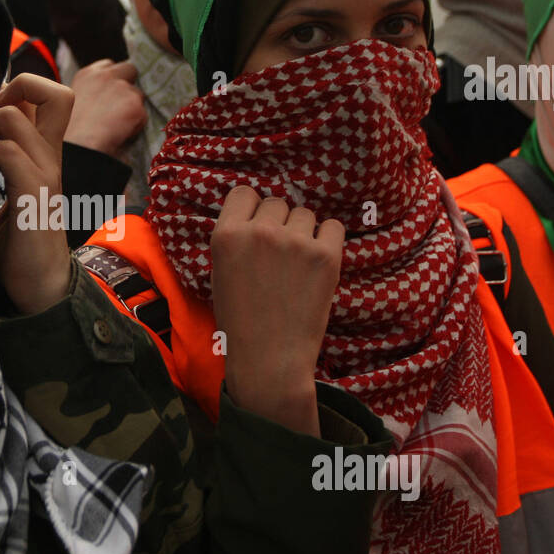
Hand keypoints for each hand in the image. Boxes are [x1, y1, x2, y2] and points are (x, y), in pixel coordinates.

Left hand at [0, 73, 75, 314]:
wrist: (42, 288)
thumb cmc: (18, 253)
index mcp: (44, 156)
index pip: (46, 100)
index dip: (19, 91)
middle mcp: (50, 157)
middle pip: (57, 94)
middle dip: (21, 85)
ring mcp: (45, 172)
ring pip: (17, 117)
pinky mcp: (34, 192)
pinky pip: (7, 153)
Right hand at [65, 60, 145, 161]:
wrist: (78, 148)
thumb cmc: (70, 133)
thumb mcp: (73, 103)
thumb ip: (91, 93)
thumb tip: (104, 98)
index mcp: (87, 75)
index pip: (109, 65)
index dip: (113, 79)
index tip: (111, 92)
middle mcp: (105, 76)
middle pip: (130, 69)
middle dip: (129, 84)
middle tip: (122, 106)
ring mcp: (122, 88)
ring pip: (138, 95)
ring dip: (133, 108)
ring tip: (118, 127)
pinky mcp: (135, 105)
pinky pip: (143, 116)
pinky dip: (136, 125)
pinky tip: (122, 134)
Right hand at [210, 188, 343, 436]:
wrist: (269, 360)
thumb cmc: (241, 322)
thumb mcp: (221, 273)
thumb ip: (237, 240)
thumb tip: (259, 216)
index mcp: (226, 235)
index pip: (245, 193)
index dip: (253, 209)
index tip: (258, 227)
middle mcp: (260, 232)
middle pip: (278, 202)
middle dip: (280, 223)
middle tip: (280, 255)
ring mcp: (295, 242)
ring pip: (305, 214)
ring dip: (304, 232)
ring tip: (298, 265)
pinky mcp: (326, 255)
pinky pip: (333, 227)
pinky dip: (328, 240)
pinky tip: (318, 263)